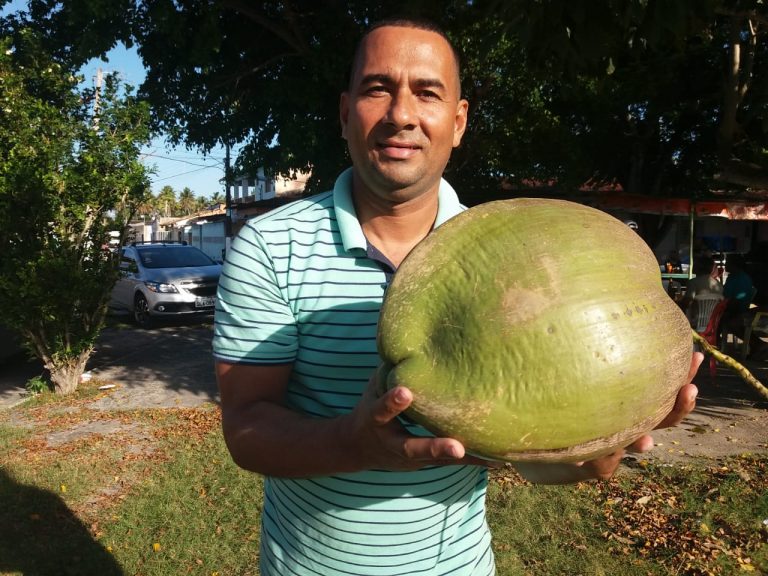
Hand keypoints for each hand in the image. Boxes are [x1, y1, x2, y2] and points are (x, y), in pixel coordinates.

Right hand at [340, 374, 491, 470]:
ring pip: (437, 460)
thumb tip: (411, 343)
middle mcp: (393, 444)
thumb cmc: (370, 408)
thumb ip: (389, 372)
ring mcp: (411, 458)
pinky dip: (474, 460)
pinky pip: (451, 463)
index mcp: (376, 421)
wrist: (359, 448)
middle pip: (414, 448)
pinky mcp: (427, 463)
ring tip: (493, 457)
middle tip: (458, 448)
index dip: (392, 402)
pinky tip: (498, 460)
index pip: (382, 411)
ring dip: (464, 458)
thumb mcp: (372, 389)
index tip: (405, 392)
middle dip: (436, 448)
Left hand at [515, 351, 702, 483]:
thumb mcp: (571, 374)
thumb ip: (587, 356)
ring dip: (640, 442)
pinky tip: (598, 455)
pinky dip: (605, 458)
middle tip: (689, 390)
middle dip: (679, 407)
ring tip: (646, 442)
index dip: (682, 373)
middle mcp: (626, 424)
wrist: (531, 437)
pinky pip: (604, 464)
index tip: (695, 355)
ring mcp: (613, 445)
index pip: (661, 386)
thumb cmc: (554, 397)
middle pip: (662, 418)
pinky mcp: (592, 465)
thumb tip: (609, 331)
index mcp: (625, 400)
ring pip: (635, 446)